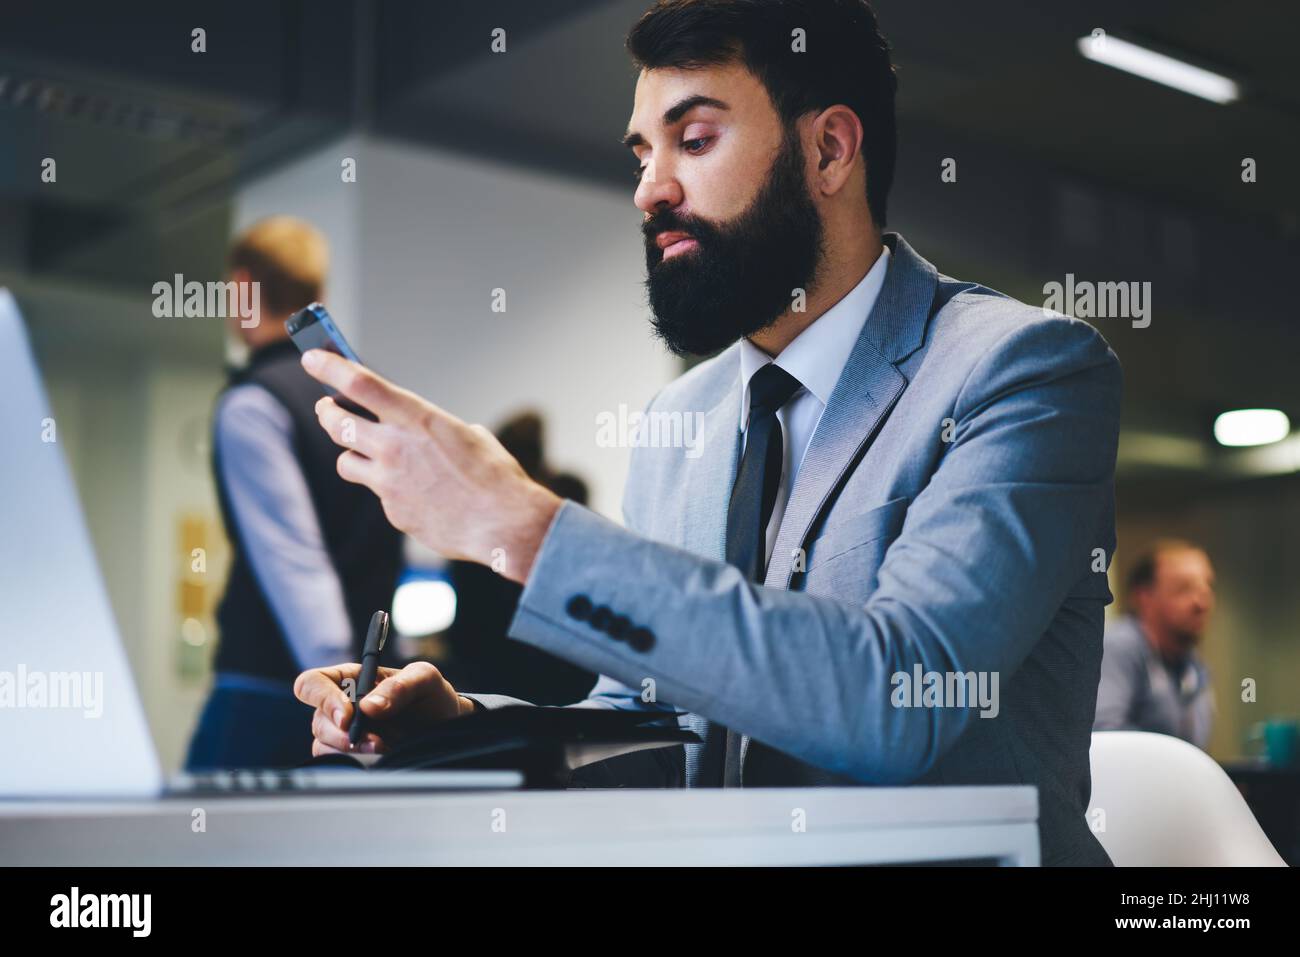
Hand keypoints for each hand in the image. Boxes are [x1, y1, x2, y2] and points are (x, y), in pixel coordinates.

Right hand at [294, 661, 474, 756]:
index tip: (348, 717)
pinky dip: (356, 763)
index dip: (322, 699)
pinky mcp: (351, 755)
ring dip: (351, 751)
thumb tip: (368, 705)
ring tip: (384, 749)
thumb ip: (400, 686)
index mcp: (350, 678)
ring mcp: (343, 732)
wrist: (445, 725)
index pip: (313, 683)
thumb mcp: (424, 679)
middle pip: (318, 720)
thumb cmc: (431, 696)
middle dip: (343, 735)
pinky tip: (379, 759)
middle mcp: (340, 705)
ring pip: (323, 745)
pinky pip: (337, 763)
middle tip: (375, 741)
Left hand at [301, 350, 561, 583]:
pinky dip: (390, 490)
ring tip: (368, 456)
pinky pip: (378, 494)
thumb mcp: (466, 436)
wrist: (503, 522)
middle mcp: (395, 446)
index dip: (330, 367)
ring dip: (354, 456)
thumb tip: (417, 436)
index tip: (311, 357)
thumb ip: (431, 431)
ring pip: (346, 462)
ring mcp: (389, 482)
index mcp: (417, 418)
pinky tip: (417, 494)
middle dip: (327, 411)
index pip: (359, 383)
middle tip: (326, 407)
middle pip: (336, 423)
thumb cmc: (494, 475)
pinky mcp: (392, 511)